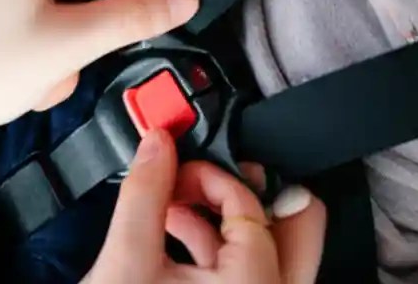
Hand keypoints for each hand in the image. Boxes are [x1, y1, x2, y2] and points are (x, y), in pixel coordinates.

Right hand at [84, 131, 325, 283]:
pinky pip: (247, 278)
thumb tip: (158, 146)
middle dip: (242, 196)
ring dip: (222, 224)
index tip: (179, 168)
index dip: (213, 178)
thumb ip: (145, 195)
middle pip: (292, 231)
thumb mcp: (125, 262)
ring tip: (169, 210)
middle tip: (201, 180)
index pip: (253, 210)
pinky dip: (215, 253)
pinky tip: (171, 239)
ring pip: (268, 256)